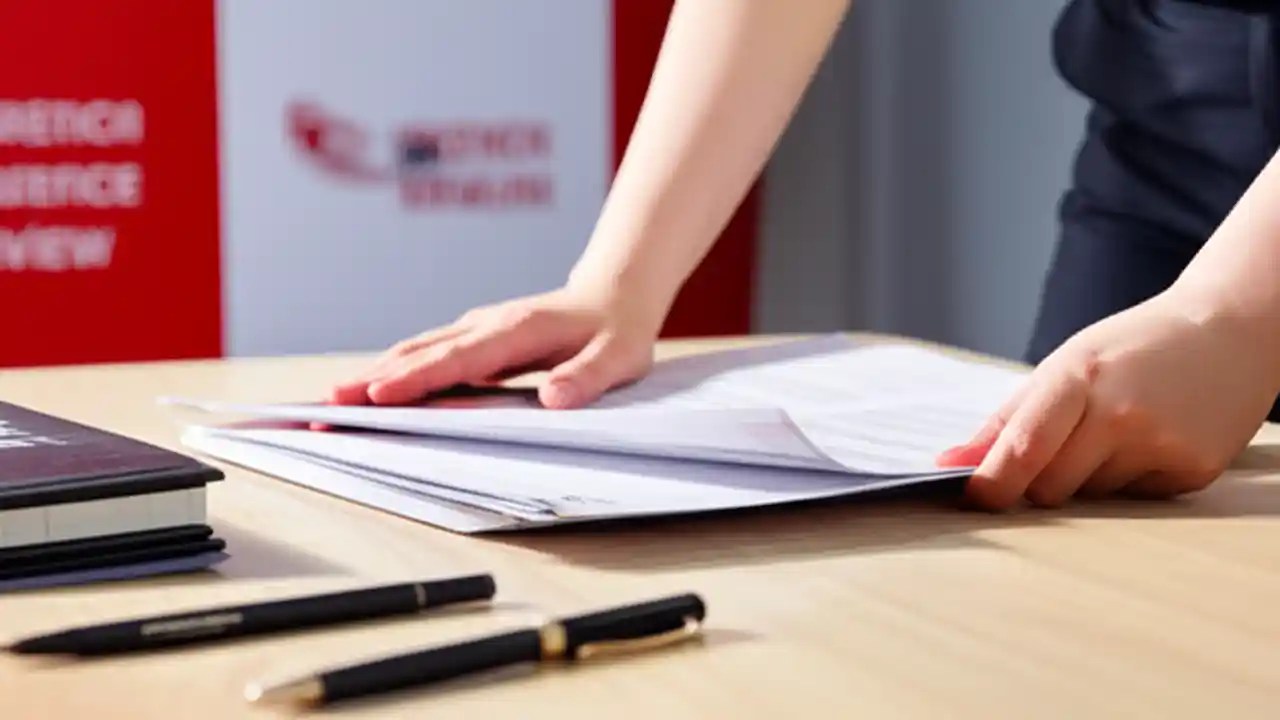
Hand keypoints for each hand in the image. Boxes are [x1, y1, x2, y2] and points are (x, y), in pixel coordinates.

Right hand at [329, 285, 663, 409]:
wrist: (612, 294)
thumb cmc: (616, 332)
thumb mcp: (620, 358)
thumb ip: (588, 377)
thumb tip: (554, 399)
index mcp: (517, 330)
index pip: (460, 359)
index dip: (418, 378)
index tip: (378, 396)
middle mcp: (485, 326)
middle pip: (420, 354)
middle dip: (372, 381)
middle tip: (326, 407)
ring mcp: (473, 331)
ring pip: (413, 352)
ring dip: (371, 378)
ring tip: (328, 405)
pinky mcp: (470, 341)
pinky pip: (423, 357)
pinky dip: (390, 375)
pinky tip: (366, 396)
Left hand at [937, 289, 1278, 509]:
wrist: (1231, 332)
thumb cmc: (1132, 350)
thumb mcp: (1063, 366)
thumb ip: (1004, 421)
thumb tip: (949, 463)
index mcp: (1079, 376)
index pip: (1024, 446)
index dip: (991, 482)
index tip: (973, 498)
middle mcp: (1121, 412)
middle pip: (1049, 486)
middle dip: (1039, 481)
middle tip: (1062, 445)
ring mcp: (1161, 444)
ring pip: (1090, 498)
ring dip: (1088, 478)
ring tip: (1119, 429)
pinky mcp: (1192, 471)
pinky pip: (1133, 501)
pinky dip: (1130, 480)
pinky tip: (1151, 440)